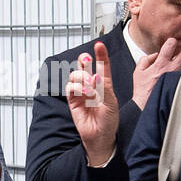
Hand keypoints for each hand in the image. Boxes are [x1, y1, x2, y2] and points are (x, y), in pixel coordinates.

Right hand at [66, 42, 118, 166]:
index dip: (101, 55)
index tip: (99, 44)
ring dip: (81, 77)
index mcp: (103, 84)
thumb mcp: (111, 102)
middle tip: (87, 60)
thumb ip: (103, 88)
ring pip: (75, 75)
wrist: (101, 136)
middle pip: (84, 66)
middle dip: (84, 60)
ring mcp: (81, 92)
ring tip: (90, 87)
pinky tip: (84, 92)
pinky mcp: (72, 100)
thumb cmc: (109, 121)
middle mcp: (91, 86)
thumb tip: (95, 75)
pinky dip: (76, 87)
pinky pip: (69, 88)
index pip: (102, 66)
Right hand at [131, 36, 180, 109]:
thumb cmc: (142, 90)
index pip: (171, 44)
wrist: (146, 105)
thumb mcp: (138, 72)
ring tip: (178, 70)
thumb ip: (145, 60)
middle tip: (178, 57)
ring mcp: (177, 77)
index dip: (171, 42)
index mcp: (161, 64)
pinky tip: (180, 79)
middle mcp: (171, 69)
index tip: (170, 44)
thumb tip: (154, 55)